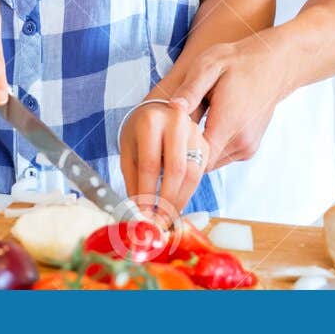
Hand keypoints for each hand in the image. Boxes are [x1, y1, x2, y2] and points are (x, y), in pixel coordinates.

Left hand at [119, 100, 209, 219]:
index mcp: (150, 121)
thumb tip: (139, 214)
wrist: (158, 111)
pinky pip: (201, 173)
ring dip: (180, 200)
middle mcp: (176, 122)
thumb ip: (134, 181)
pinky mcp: (205, 142)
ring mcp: (194, 131)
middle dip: (167, 201)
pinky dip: (188, 191)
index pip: (149, 164)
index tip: (143, 215)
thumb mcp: (128, 151)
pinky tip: (177, 203)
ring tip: (168, 218)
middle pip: (176, 170)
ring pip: (192, 174)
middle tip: (159, 222)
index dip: (147, 193)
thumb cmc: (139, 132)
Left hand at [154, 34, 288, 169]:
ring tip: (188, 125)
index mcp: (229, 123)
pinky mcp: (249, 148)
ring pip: (211, 163)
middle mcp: (241, 142)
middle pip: (201, 164)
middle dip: (183, 152)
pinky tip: (203, 127)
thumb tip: (172, 107)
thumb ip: (191, 89)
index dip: (176, 152)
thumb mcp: (209, 66)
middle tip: (171, 130)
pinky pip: (222, 157)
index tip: (164, 138)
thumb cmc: (238, 62)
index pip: (195, 159)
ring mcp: (247, 148)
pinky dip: (210, 148)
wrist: (273, 65)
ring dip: (197, 150)